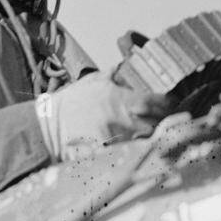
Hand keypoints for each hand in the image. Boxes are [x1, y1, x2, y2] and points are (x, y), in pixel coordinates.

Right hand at [37, 72, 170, 160]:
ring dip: (151, 139)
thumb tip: (125, 65)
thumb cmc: (71, 103)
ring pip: (146, 141)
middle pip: (156, 124)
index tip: (171, 105)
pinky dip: (136, 155)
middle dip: (163, 123)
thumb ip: (113, 74)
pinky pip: (130, 156)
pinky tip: (139, 155)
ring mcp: (116, 138)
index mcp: (121, 99)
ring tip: (156, 139)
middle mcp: (123, 118)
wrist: (48, 125)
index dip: (168, 104)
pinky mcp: (109, 154)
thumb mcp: (93, 81)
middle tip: (167, 123)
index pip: (156, 102)